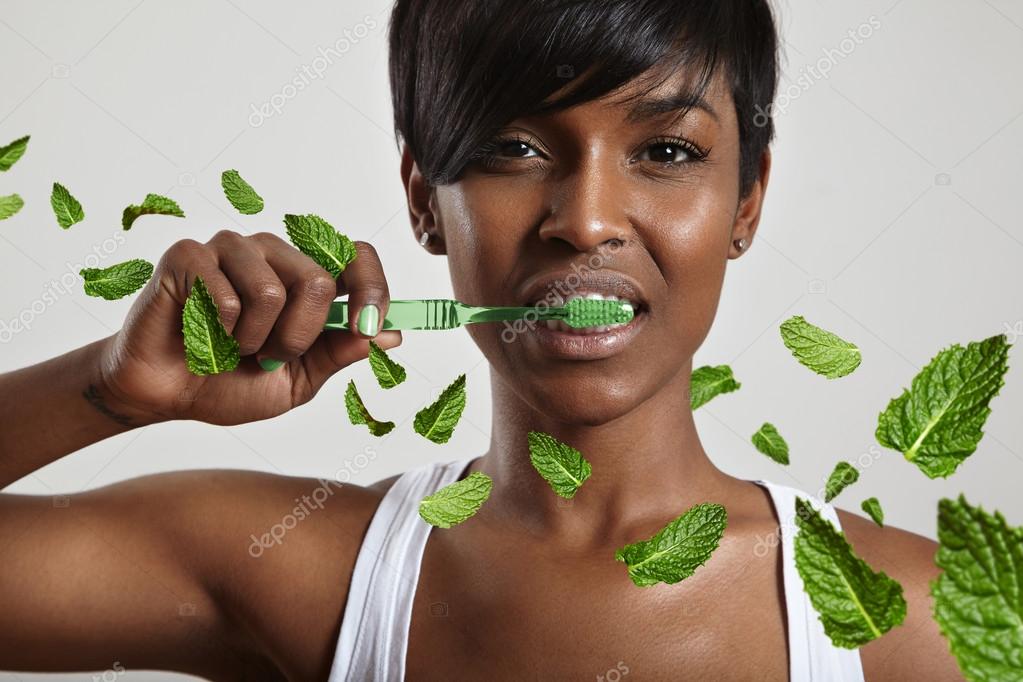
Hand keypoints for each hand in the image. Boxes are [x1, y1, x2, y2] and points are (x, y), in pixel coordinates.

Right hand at [97, 230, 398, 424]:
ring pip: (272, 290)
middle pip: (318, 280)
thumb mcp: (299, 379)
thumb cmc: (229, 381)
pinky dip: (217, 333)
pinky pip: (226, 296)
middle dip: (298, 338)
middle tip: (265, 356)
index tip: (367, 328)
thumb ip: (340, 352)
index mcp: (304, 275)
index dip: (372, 289)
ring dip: (254, 339)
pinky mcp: (188, 256)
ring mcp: (229, 248)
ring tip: (231, 347)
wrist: (165, 395)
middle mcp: (273, 252)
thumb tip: (391, 335)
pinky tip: (201, 336)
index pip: (357, 255)